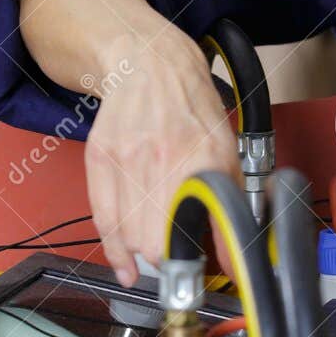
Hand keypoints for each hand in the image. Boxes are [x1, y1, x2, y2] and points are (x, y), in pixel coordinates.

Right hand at [84, 28, 241, 286]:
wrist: (153, 66)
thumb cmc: (193, 109)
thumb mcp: (228, 152)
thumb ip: (234, 204)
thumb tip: (236, 256)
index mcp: (200, 158)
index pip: (194, 228)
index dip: (198, 259)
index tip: (204, 270)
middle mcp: (161, 159)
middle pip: (156, 241)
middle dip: (171, 258)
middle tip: (181, 256)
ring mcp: (125, 160)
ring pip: (130, 237)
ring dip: (146, 255)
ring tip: (160, 251)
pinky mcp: (99, 160)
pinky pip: (103, 220)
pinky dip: (115, 252)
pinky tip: (126, 266)